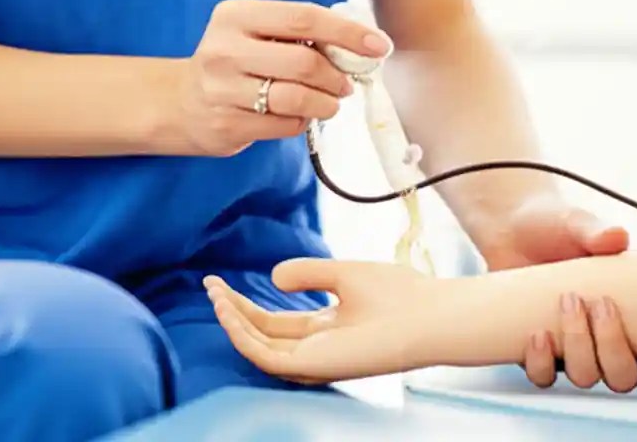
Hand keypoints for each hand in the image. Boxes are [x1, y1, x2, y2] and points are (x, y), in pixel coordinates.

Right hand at [177, 0, 389, 155]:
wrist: (180, 102)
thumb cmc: (234, 61)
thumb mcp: (255, 31)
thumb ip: (298, 32)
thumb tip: (360, 45)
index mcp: (236, 15)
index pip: (304, 18)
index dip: (348, 32)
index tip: (379, 46)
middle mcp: (225, 49)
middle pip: (304, 62)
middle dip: (337, 76)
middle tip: (346, 83)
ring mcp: (223, 90)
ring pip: (297, 98)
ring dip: (326, 102)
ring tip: (330, 102)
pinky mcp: (227, 124)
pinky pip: (285, 123)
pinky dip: (303, 119)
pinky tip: (299, 113)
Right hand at [204, 258, 436, 383]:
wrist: (427, 315)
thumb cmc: (399, 295)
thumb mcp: (343, 274)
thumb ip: (308, 272)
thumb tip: (272, 277)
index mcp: (324, 328)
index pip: (273, 321)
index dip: (244, 303)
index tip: (220, 281)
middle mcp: (316, 347)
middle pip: (261, 334)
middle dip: (232, 311)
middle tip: (209, 286)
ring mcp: (314, 358)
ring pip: (259, 348)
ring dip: (233, 324)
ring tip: (216, 296)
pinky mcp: (315, 364)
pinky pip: (267, 356)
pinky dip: (244, 337)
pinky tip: (231, 312)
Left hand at [468, 196, 636, 387]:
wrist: (509, 227)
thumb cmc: (555, 227)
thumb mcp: (577, 224)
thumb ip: (597, 231)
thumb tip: (616, 236)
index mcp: (632, 315)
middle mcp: (603, 341)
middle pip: (623, 377)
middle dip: (614, 348)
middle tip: (601, 304)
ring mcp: (570, 350)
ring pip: (586, 377)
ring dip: (580, 348)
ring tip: (568, 301)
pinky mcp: (536, 352)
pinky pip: (543, 375)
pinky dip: (542, 361)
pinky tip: (537, 333)